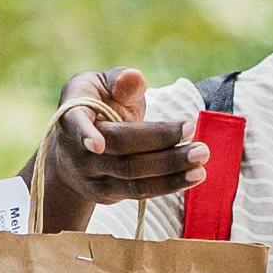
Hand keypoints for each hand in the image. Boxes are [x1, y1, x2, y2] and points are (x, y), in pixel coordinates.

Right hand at [33, 64, 204, 234]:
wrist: (72, 152)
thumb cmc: (97, 106)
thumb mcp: (102, 86)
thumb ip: (120, 81)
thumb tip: (134, 78)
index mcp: (72, 111)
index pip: (74, 123)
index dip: (84, 133)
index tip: (98, 144)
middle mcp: (75, 148)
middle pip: (118, 149)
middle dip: (157, 141)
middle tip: (192, 130)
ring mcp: (89, 176)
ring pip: (131, 177)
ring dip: (170, 168)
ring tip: (200, 157)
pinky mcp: (106, 194)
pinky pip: (139, 192)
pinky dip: (169, 184)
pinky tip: (194, 174)